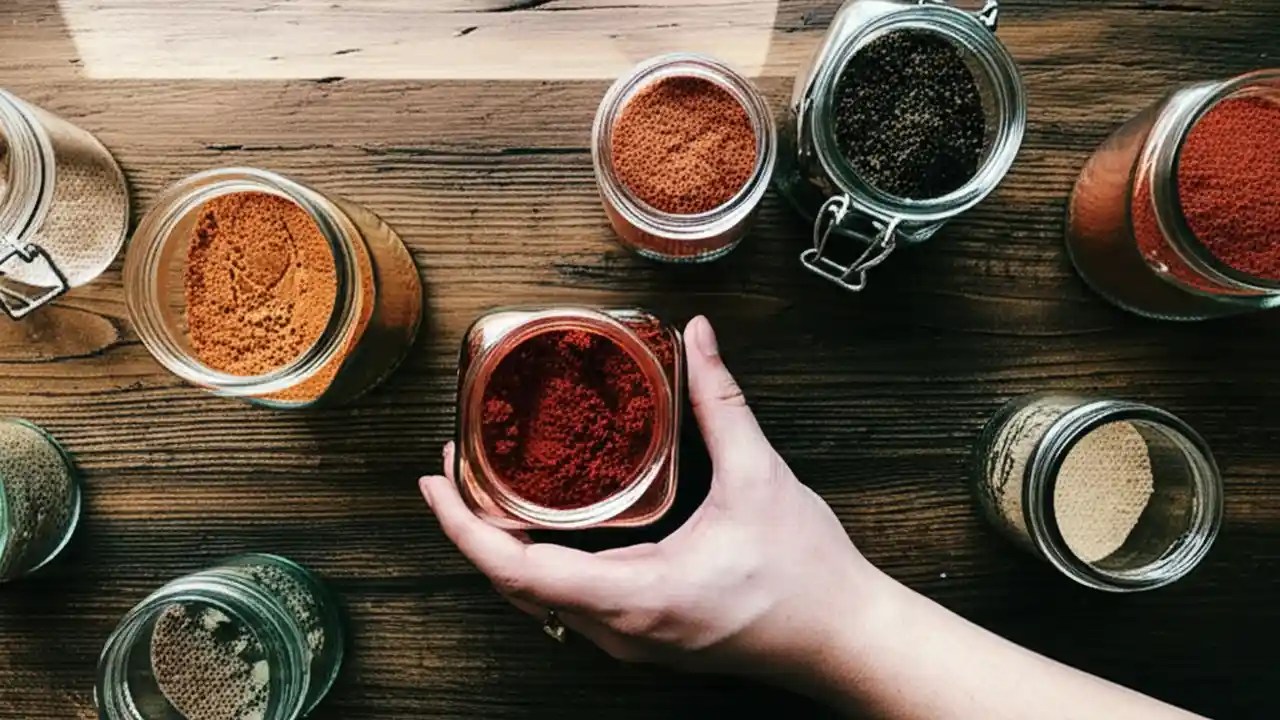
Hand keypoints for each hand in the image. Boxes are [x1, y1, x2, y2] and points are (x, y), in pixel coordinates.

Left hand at [420, 316, 888, 680]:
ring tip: (481, 494)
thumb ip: (721, 403)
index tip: (435, 483)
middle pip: (513, 588)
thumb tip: (701, 338)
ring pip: (538, 603)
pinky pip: (568, 606)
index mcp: (637, 596)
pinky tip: (540, 528)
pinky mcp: (644, 639)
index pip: (518, 571)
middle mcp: (620, 631)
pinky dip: (538, 566)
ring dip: (500, 550)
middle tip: (449, 472)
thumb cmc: (806, 574)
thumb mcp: (760, 478)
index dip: (463, 528)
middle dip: (470, 530)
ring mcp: (630, 644)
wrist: (843, 640)